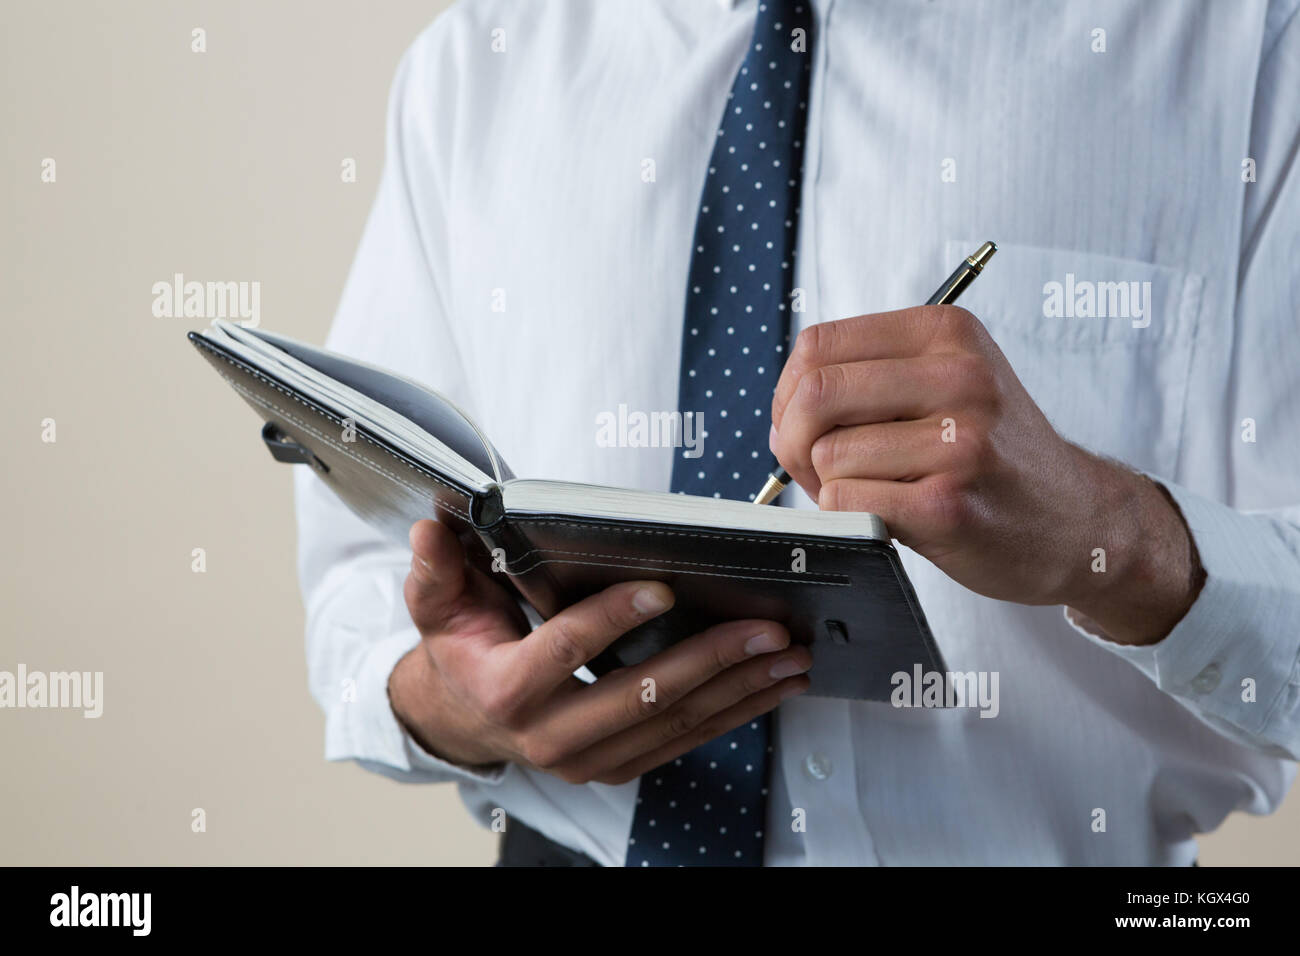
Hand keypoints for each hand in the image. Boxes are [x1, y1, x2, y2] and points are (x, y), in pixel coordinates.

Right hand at [388, 519, 810, 782]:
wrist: (464, 717)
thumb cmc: (463, 649)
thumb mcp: (437, 605)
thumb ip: (436, 567)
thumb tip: (431, 523)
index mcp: (506, 690)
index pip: (567, 649)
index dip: (615, 618)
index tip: (664, 588)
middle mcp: (550, 735)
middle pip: (642, 695)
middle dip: (712, 660)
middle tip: (766, 629)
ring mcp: (590, 759)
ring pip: (676, 724)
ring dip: (739, 690)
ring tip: (787, 657)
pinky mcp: (618, 766)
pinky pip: (684, 742)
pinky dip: (733, 714)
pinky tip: (770, 687)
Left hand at [769, 306, 1200, 644]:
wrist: (1080, 522)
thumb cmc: (998, 456)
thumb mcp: (951, 383)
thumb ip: (871, 377)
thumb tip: (783, 409)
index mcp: (947, 333)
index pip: (819, 344)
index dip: (788, 391)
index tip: (800, 424)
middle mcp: (959, 376)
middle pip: (814, 393)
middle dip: (792, 438)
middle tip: (812, 466)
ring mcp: (959, 441)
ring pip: (827, 454)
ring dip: (827, 484)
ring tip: (870, 492)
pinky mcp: (949, 505)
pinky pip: (847, 502)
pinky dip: (848, 515)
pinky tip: (889, 515)